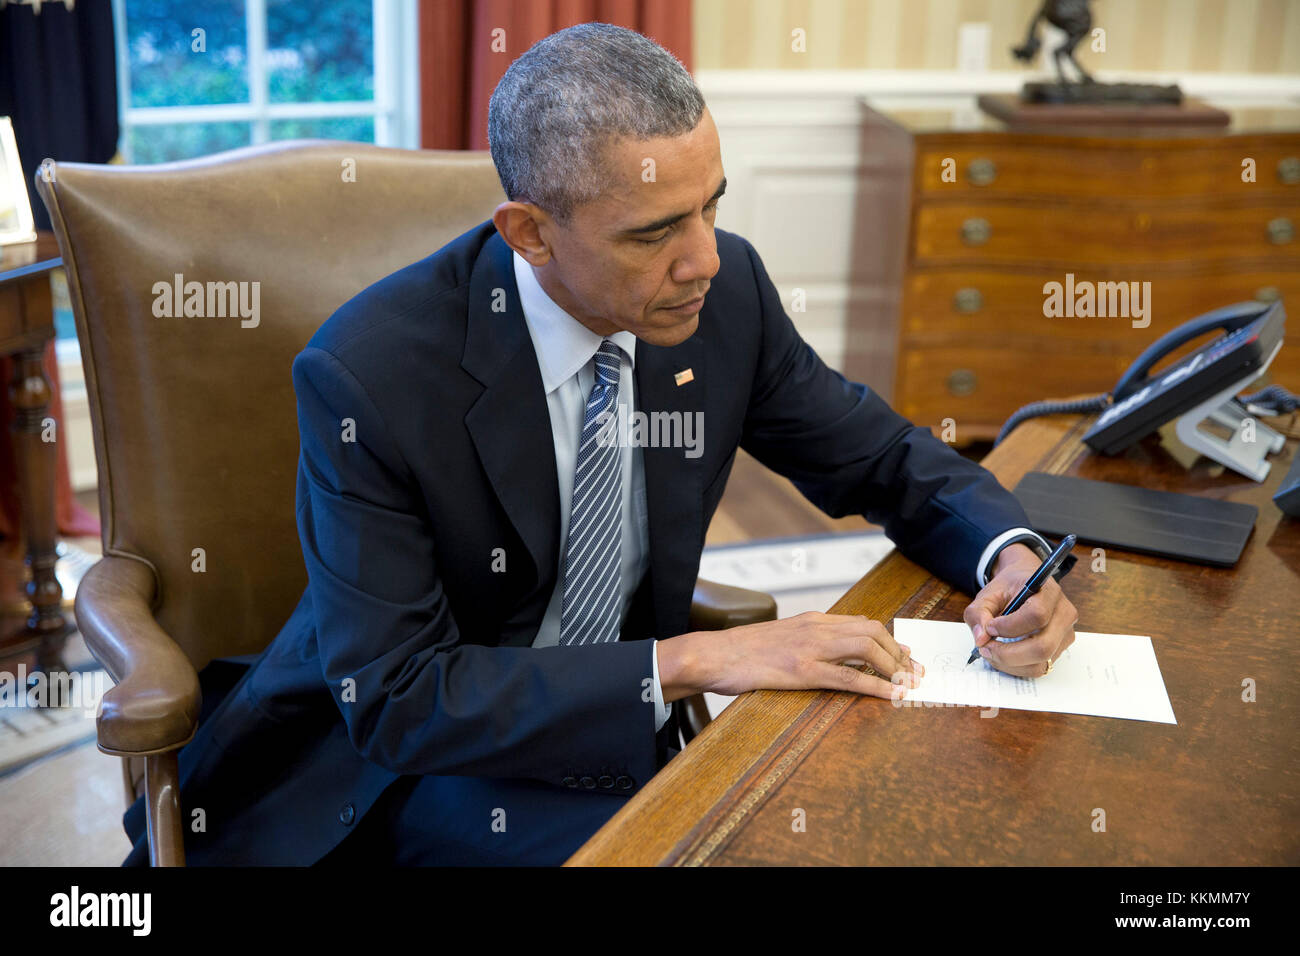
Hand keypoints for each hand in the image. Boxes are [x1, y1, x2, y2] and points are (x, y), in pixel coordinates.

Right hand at [657, 611, 923, 702]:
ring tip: (909, 686)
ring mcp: (809, 647)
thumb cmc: (742, 651)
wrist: (712, 654)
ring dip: (894, 668)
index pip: (863, 623)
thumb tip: (834, 655)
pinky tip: (891, 697)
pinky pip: (847, 677)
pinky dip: (875, 687)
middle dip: (900, 654)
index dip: (891, 642)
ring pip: (866, 648)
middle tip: (916, 674)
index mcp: (812, 619)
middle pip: (873, 631)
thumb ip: (808, 641)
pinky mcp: (800, 670)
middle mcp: (815, 627)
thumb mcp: (781, 638)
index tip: (906, 659)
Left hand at [964, 543, 1077, 677]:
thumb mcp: (988, 594)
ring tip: (992, 651)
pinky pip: (1040, 667)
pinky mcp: (1060, 648)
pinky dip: (1017, 667)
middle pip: (1042, 646)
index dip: (1009, 626)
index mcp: (1048, 592)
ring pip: (1041, 662)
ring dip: (1010, 663)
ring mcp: (1065, 633)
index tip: (990, 627)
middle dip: (1008, 654)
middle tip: (986, 648)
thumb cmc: (1010, 588)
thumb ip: (979, 613)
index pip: (1036, 615)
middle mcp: (1063, 613)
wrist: (1025, 586)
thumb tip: (981, 638)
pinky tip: (1003, 655)